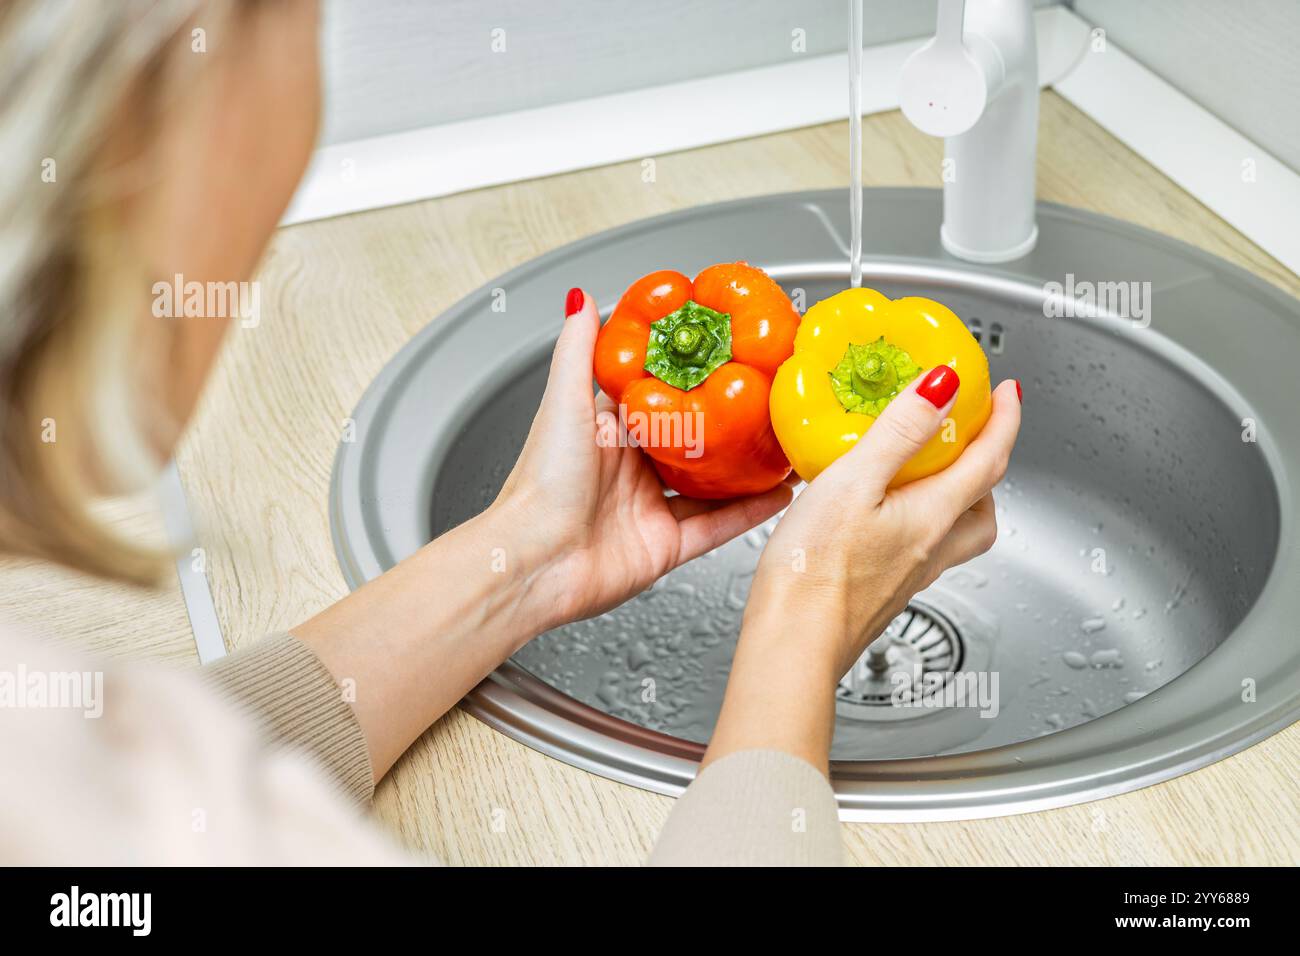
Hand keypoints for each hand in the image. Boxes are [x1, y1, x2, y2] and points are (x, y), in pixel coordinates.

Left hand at [494, 288, 792, 627]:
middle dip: (732, 428)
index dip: (694, 381)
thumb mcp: (564, 403)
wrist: (534, 562)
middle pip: (694, 444)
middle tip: (772, 404)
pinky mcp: (664, 547)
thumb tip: (580, 299)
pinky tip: (778, 497)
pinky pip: (716, 527)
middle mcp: (630, 471)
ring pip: (712, 487)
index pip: (660, 399)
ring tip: (785, 449)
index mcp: (608, 434)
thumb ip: (578, 351)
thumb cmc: (540, 484)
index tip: (730, 359)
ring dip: (748, 471)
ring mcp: (649, 509)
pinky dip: (749, 514)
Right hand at [703, 367, 1021, 771]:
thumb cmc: (814, 575)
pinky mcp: (883, 590)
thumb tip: (942, 384)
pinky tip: (882, 512)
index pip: (989, 461)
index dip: (1004, 420)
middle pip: (984, 503)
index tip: (1006, 392)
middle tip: (973, 432)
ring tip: (932, 470)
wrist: (793, 645)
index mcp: (932, 517)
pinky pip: (923, 546)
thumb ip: (900, 431)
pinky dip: (920, 519)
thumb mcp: (854, 482)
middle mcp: (931, 549)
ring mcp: (909, 574)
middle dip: (987, 462)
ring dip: (960, 496)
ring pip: (958, 531)